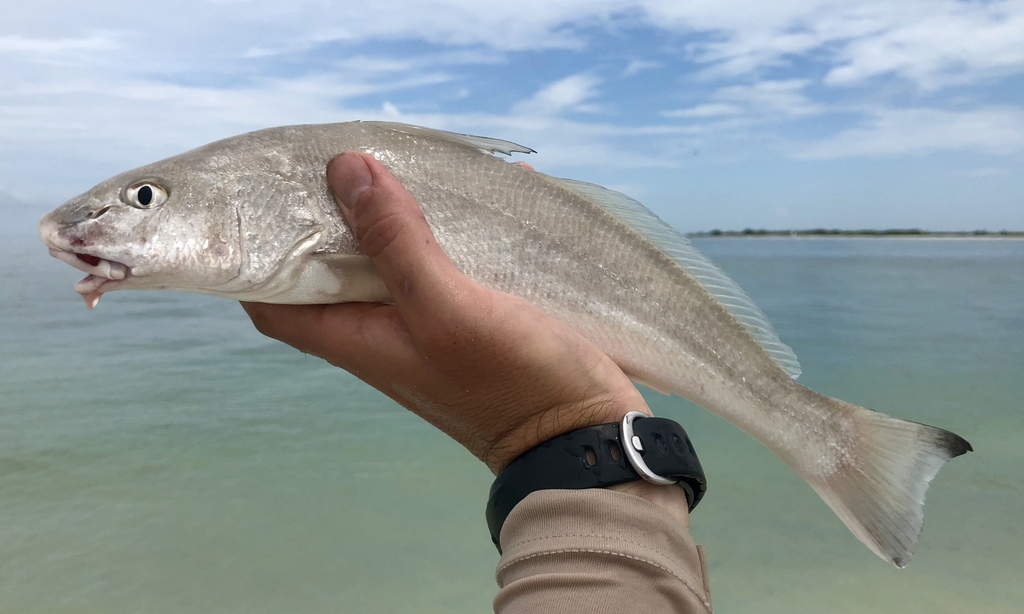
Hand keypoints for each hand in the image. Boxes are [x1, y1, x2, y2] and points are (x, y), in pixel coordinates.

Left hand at [242, 153, 651, 473]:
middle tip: (347, 155)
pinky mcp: (473, 316)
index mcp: (357, 338)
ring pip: (393, 259)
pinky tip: (486, 191)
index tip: (263, 195)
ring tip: (413, 160)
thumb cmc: (508, 380)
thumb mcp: (447, 307)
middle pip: (333, 268)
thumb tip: (345, 167)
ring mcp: (429, 324)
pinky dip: (456, 226)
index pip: (273, 300)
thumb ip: (396, 242)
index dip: (256, 252)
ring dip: (400, 214)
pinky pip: (449, 261)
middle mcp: (382, 331)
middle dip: (334, 213)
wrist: (584, 435)